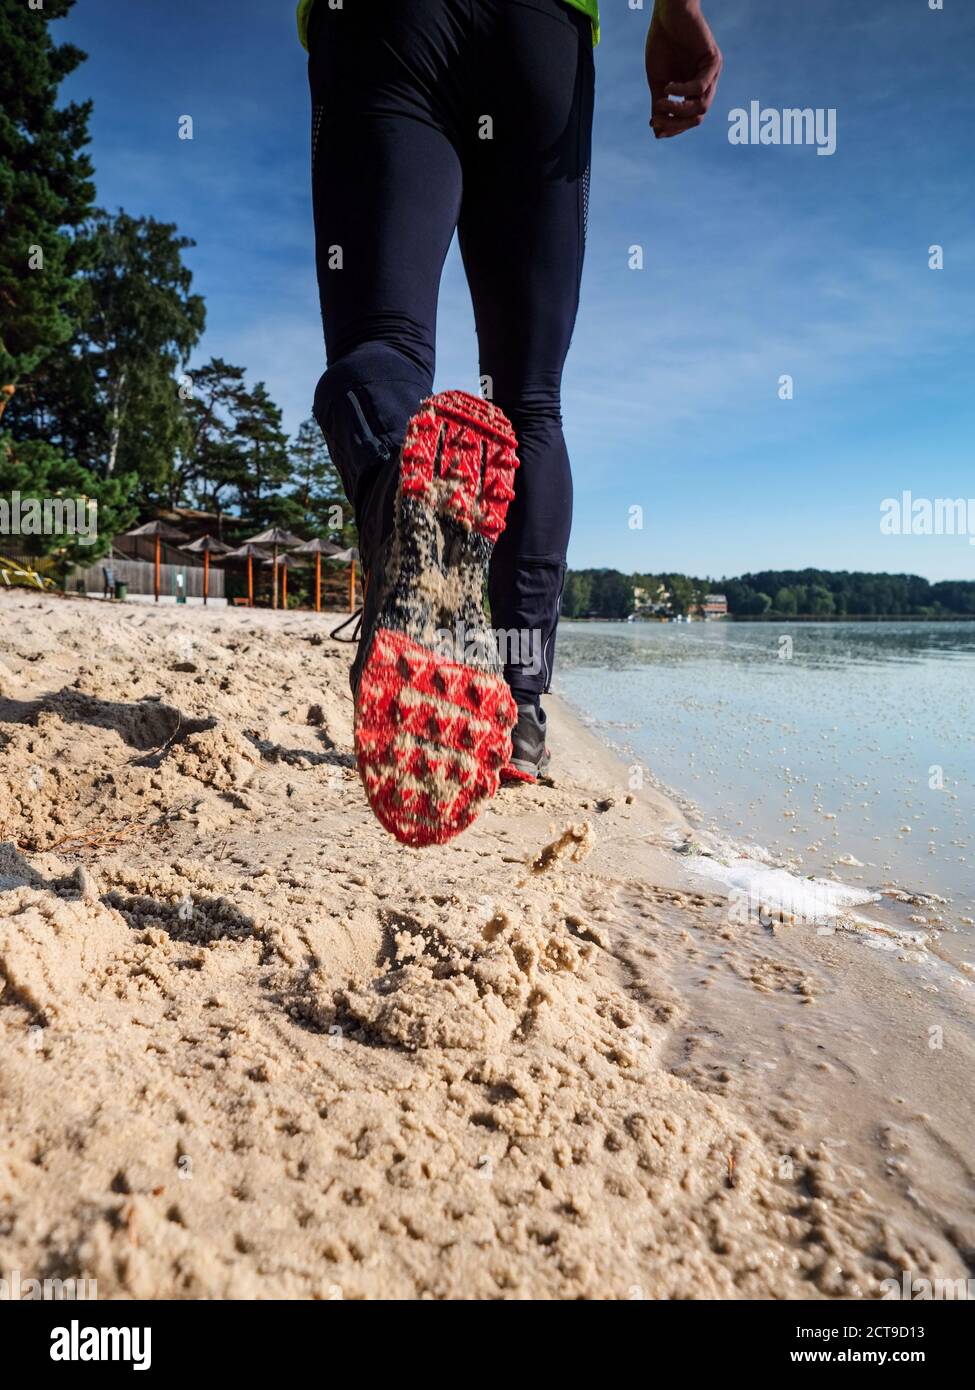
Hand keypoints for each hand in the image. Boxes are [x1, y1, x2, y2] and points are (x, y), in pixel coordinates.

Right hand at [646, 0, 721, 139]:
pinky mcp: (713, 60)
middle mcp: (707, 83)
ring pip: (701, 106)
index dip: (673, 127)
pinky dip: (683, 91)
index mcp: (694, 90)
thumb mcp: (658, 81)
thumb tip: (657, 131)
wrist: (668, 15)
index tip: (654, 127)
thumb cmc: (662, 44)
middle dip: (676, 123)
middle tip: (656, 120)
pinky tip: (669, 87)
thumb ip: (659, 105)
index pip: (689, 119)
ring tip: (661, 101)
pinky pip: (700, 87)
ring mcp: (712, 73)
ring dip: (679, 110)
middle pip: (697, 117)